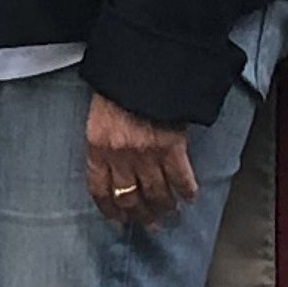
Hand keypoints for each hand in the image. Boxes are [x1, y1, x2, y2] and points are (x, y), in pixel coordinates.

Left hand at [82, 93, 195, 231]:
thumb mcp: (100, 112)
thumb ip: (104, 140)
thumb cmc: (119, 84)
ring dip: (163, 208)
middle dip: (139, 215)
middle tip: (148, 225)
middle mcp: (120, 155)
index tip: (116, 222)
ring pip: (155, 193)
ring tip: (169, 215)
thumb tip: (113, 163)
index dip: (109, 210)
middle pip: (129, 197)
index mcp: (97, 146)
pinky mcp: (171, 146)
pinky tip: (190, 197)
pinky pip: (180, 177)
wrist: (145, 61)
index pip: (100, 189)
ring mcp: (146, 153)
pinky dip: (186, 190)